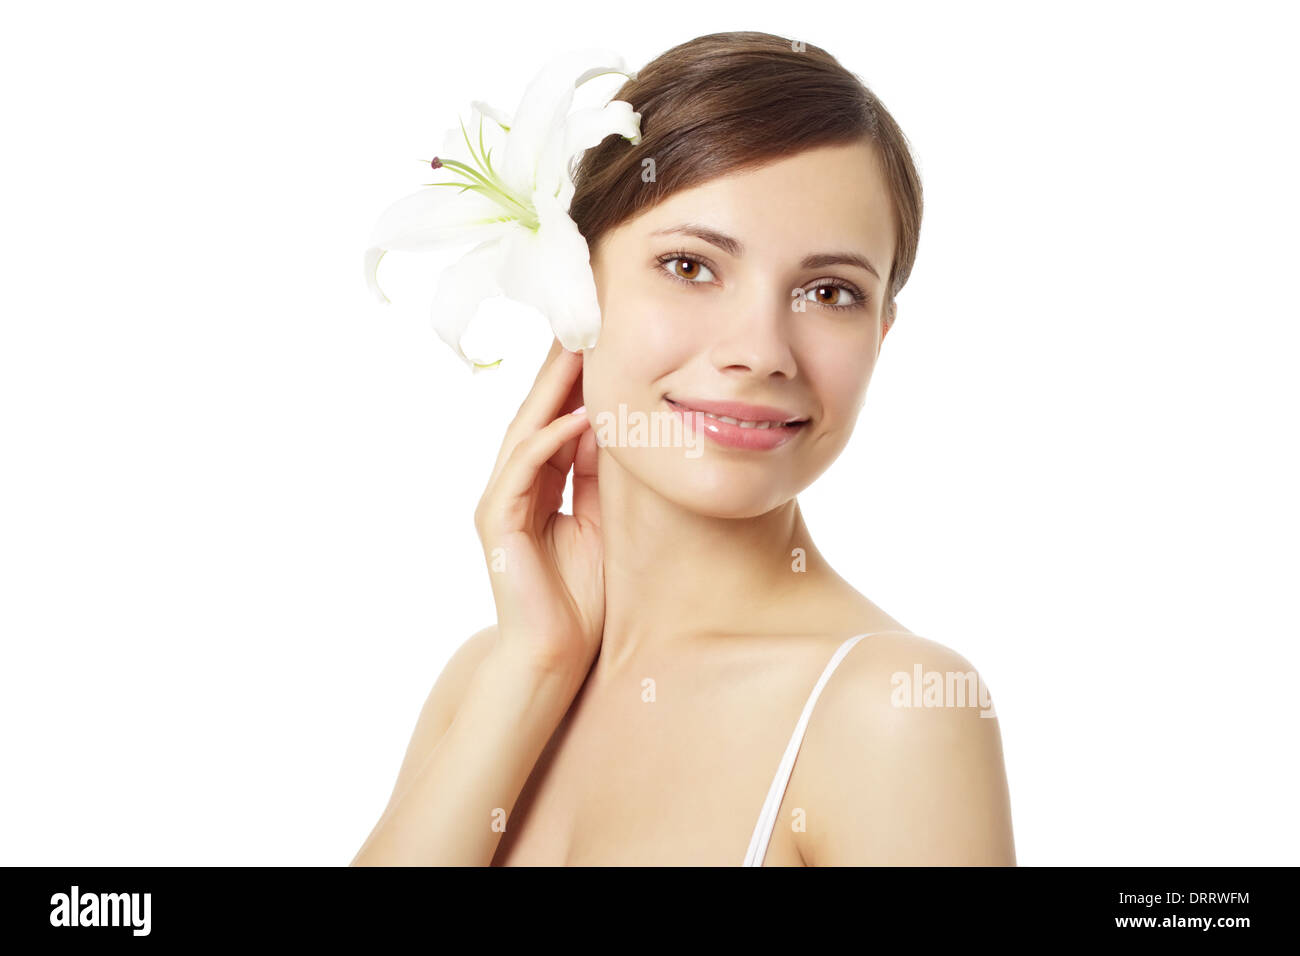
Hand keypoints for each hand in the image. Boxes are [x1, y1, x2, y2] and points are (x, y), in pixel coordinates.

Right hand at [474, 338, 603, 675]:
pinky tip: (576, 416)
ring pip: (526, 431)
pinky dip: (549, 440)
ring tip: (579, 349)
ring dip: (553, 390)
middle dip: (560, 370)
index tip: (602, 339)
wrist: (553, 656)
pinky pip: (525, 469)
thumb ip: (599, 479)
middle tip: (584, 320)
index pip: (557, 419)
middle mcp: (515, 485)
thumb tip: (618, 429)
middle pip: (537, 414)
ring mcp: (502, 500)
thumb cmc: (580, 598)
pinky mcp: (497, 521)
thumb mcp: (601, 523)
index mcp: (539, 485)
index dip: (576, 382)